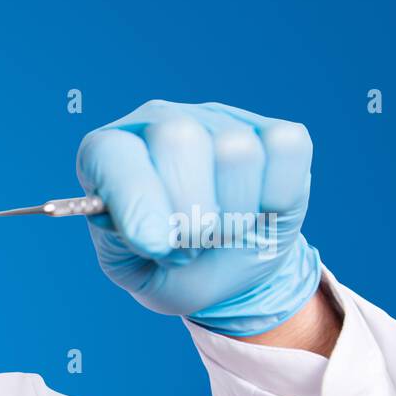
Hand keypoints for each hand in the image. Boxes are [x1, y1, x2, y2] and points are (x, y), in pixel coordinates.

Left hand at [75, 100, 321, 335]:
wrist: (220, 273)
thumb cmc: (163, 265)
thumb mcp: (130, 267)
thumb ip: (122, 242)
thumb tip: (148, 228)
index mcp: (109, 152)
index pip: (113, 154)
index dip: (135, 200)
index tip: (152, 245)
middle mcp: (161, 123)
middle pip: (178, 140)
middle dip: (188, 211)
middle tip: (188, 245)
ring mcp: (220, 122)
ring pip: (235, 151)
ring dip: (232, 214)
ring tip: (219, 233)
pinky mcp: (274, 133)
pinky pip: (286, 150)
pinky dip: (276, 195)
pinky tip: (256, 210)